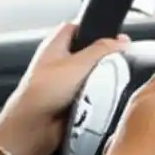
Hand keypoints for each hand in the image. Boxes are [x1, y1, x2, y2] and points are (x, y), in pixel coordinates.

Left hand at [0, 23, 128, 154]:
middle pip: (88, 53)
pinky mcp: (71, 102)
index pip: (75, 27)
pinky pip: (91, 95)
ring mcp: (64, 83)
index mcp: (55, 46)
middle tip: (112, 62)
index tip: (112, 35)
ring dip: (99, 81)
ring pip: (91, 75)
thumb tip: (121, 42)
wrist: (33, 128)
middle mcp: (58, 63)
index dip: (93, 28)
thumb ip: (101, 50)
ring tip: (101, 85)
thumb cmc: (41, 93)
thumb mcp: (78, 64)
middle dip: (101, 58)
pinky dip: (97, 98)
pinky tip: (97, 101)